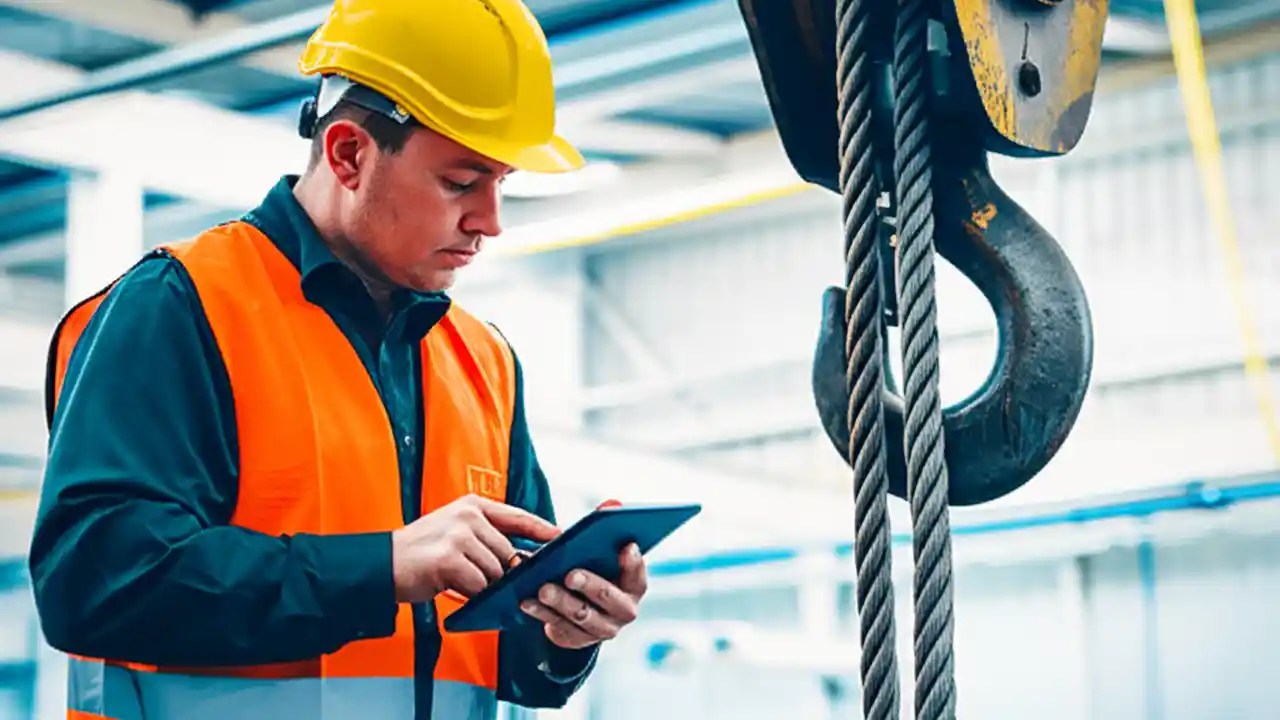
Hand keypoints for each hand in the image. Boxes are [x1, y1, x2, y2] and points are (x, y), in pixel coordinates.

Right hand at [391, 495, 559, 603]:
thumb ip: (487, 539)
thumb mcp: (456, 532)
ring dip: (481, 584)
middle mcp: (467, 515)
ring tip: (457, 578)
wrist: (384, 564)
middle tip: (475, 577)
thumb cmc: (422, 553)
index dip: (542, 528)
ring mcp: (458, 535)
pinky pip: (477, 584)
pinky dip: (469, 592)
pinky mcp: (449, 558)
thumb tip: (521, 559)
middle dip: (499, 572)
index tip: (560, 537)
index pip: (518, 516)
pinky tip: (451, 585)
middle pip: (507, 552)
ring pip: (494, 571)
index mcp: (472, 505)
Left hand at [518, 542, 647, 649]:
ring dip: (561, 601)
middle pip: (608, 597)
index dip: (634, 562)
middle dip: (590, 584)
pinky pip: (558, 627)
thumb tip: (612, 504)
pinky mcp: (577, 640)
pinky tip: (526, 601)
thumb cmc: (594, 571)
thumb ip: (606, 530)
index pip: (638, 574)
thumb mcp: (601, 553)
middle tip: (570, 574)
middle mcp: (623, 611)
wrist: (580, 607)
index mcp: (633, 586)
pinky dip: (541, 612)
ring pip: (581, 615)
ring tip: (543, 588)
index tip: (625, 546)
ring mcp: (601, 629)